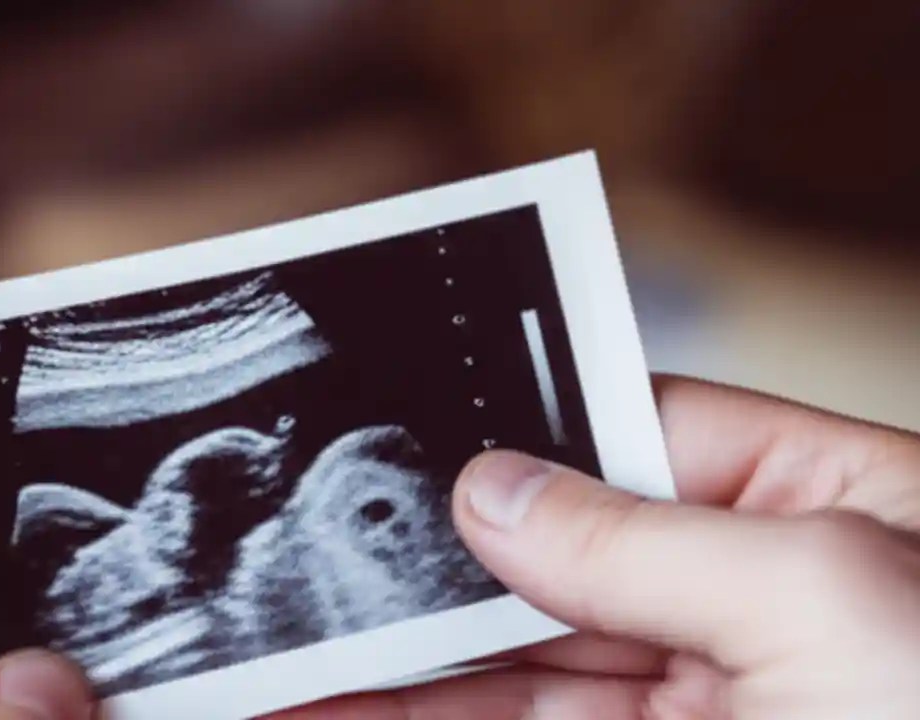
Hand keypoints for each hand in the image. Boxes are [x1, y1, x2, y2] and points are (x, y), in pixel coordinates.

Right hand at [273, 376, 919, 718]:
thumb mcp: (826, 603)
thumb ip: (642, 536)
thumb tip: (498, 487)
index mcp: (830, 510)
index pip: (642, 432)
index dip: (522, 428)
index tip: (404, 434)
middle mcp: (760, 602)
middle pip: (557, 557)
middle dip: (432, 564)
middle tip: (312, 562)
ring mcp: (709, 704)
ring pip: (522, 668)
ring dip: (406, 665)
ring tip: (296, 655)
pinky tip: (353, 710)